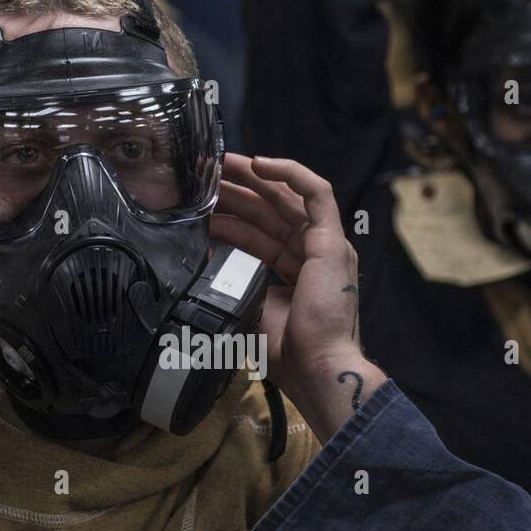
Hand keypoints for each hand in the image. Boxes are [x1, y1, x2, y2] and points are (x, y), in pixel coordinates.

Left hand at [211, 153, 386, 440]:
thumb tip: (197, 268)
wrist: (315, 367)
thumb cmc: (287, 352)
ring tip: (221, 163)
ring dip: (254, 178)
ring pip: (287, 198)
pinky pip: (317, 193)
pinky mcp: (333, 240)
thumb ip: (228, 286)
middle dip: (237, 190)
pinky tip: (259, 165)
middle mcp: (311, 255)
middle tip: (204, 174)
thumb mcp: (247, 309)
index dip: (230, 217)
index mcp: (294, 273)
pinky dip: (290, 174)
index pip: (258, 234)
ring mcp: (325, 246)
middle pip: (270, 212)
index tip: (201, 206)